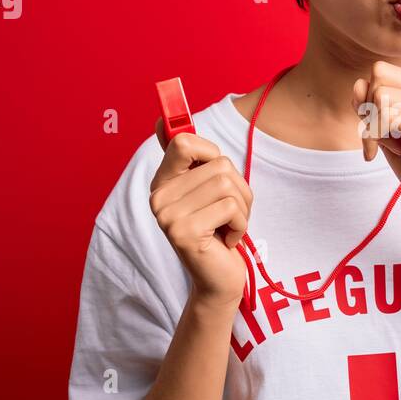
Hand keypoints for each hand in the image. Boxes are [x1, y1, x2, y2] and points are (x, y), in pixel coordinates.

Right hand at [149, 119, 252, 309]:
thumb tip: (163, 120)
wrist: (218, 280)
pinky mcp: (184, 233)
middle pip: (219, 164)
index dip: (212, 154)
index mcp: (162, 182)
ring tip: (229, 226)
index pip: (184, 141)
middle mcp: (158, 197)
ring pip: (228, 185)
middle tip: (228, 214)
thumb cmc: (218, 230)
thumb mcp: (206, 190)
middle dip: (238, 189)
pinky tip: (227, 240)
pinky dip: (241, 224)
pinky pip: (231, 208)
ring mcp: (168, 216)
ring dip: (242, 208)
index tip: (216, 175)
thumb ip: (188, 157)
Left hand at [351, 0, 400, 231]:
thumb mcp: (390, 132)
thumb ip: (376, 105)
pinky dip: (383, 136)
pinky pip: (391, 116)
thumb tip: (363, 84)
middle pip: (379, 71)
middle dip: (366, 108)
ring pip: (380, 94)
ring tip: (393, 147)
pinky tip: (400, 151)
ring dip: (373, 126)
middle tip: (378, 138)